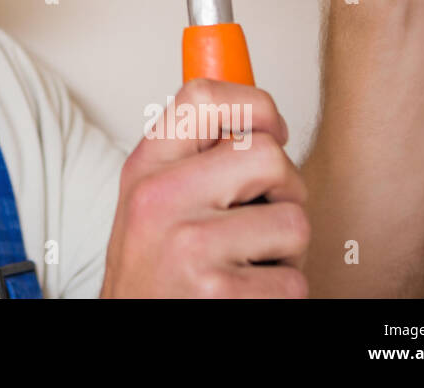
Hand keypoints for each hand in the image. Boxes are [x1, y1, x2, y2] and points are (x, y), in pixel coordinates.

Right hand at [101, 79, 309, 296]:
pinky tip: (247, 293)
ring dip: (287, 251)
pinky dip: (281, 292)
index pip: (203, 96)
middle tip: (266, 214)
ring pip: (294, 222)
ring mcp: (189, 245)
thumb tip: (261, 119)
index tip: (271, 131)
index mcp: (146, 166)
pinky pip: (292, 280)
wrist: (130, 327)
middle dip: (286, 190)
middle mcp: (161, 198)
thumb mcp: (151, 198)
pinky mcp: (218, 292)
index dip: (255, 105)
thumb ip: (193, 157)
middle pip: (268, 155)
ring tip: (251, 261)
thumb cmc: (152, 268)